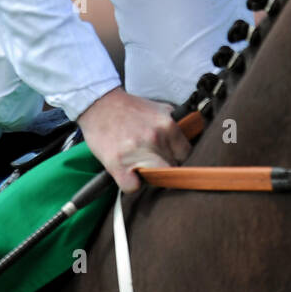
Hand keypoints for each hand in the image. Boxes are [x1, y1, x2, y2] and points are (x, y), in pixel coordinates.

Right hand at [75, 87, 189, 192]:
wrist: (100, 104)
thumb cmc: (129, 109)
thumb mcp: (158, 108)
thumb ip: (175, 122)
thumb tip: (191, 135)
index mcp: (167, 125)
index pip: (186, 154)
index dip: (179, 159)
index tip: (172, 159)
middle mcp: (154, 139)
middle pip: (174, 169)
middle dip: (167, 168)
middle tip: (157, 164)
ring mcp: (136, 152)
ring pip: (157, 180)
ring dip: (151, 177)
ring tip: (143, 168)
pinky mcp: (118, 165)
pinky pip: (133, 187)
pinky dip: (132, 184)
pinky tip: (129, 175)